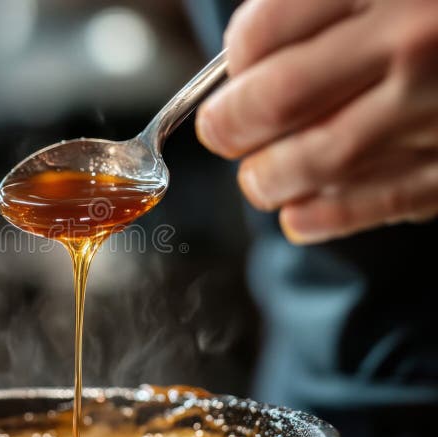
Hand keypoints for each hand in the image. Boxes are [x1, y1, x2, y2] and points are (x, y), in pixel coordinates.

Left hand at [195, 0, 437, 243]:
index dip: (233, 60)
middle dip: (229, 125)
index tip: (231, 75)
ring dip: (266, 179)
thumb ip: (328, 1)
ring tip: (255, 180)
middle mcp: (414, 42)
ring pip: (318, 158)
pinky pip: (381, 199)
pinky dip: (326, 216)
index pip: (264, 31)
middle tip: (221, 132)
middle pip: (277, 98)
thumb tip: (249, 54)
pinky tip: (297, 217)